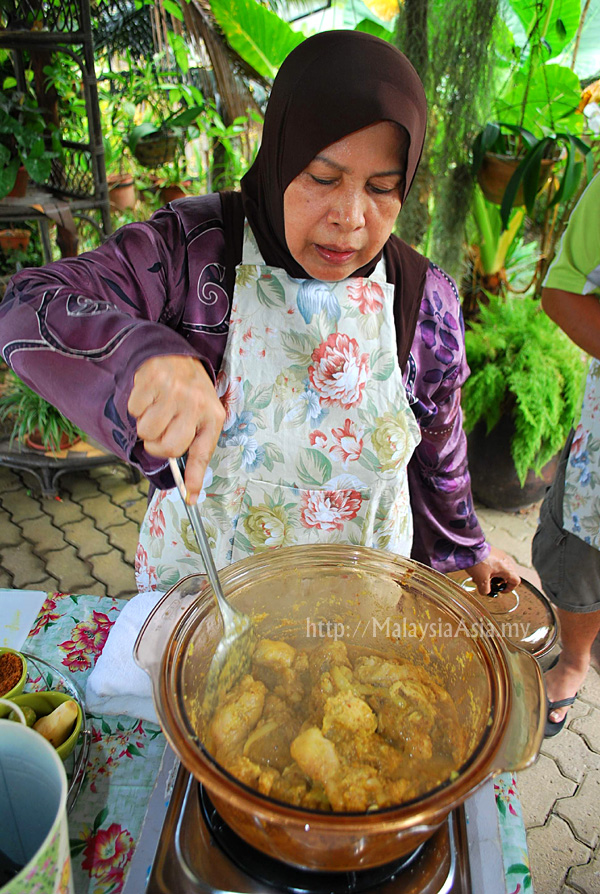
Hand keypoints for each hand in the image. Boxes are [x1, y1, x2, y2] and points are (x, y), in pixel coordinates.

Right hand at [127, 355, 224, 502]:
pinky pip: (135, 411)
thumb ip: (193, 443)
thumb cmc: (189, 390)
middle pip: (167, 447)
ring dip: (146, 426)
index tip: (190, 497)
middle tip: (160, 432)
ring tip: (157, 410)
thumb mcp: (201, 413)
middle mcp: (195, 404)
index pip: (203, 454)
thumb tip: (188, 486)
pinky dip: (137, 408)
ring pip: (147, 431)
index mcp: (212, 416)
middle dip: (157, 445)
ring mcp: (174, 392)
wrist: (176, 355)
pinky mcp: (153, 380)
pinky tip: (149, 396)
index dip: (195, 478)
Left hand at [464, 546, 520, 596]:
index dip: (509, 588)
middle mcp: (505, 560)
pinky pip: (494, 562)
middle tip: (489, 584)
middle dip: (497, 582)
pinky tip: (479, 570)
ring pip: (499, 569)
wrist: (469, 547)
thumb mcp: (481, 580)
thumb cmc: (478, 561)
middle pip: (507, 575)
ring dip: (492, 575)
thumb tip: (485, 592)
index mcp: (506, 568)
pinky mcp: (493, 551)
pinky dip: (489, 568)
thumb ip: (485, 590)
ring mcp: (499, 555)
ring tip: (481, 577)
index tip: (501, 590)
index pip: (515, 581)